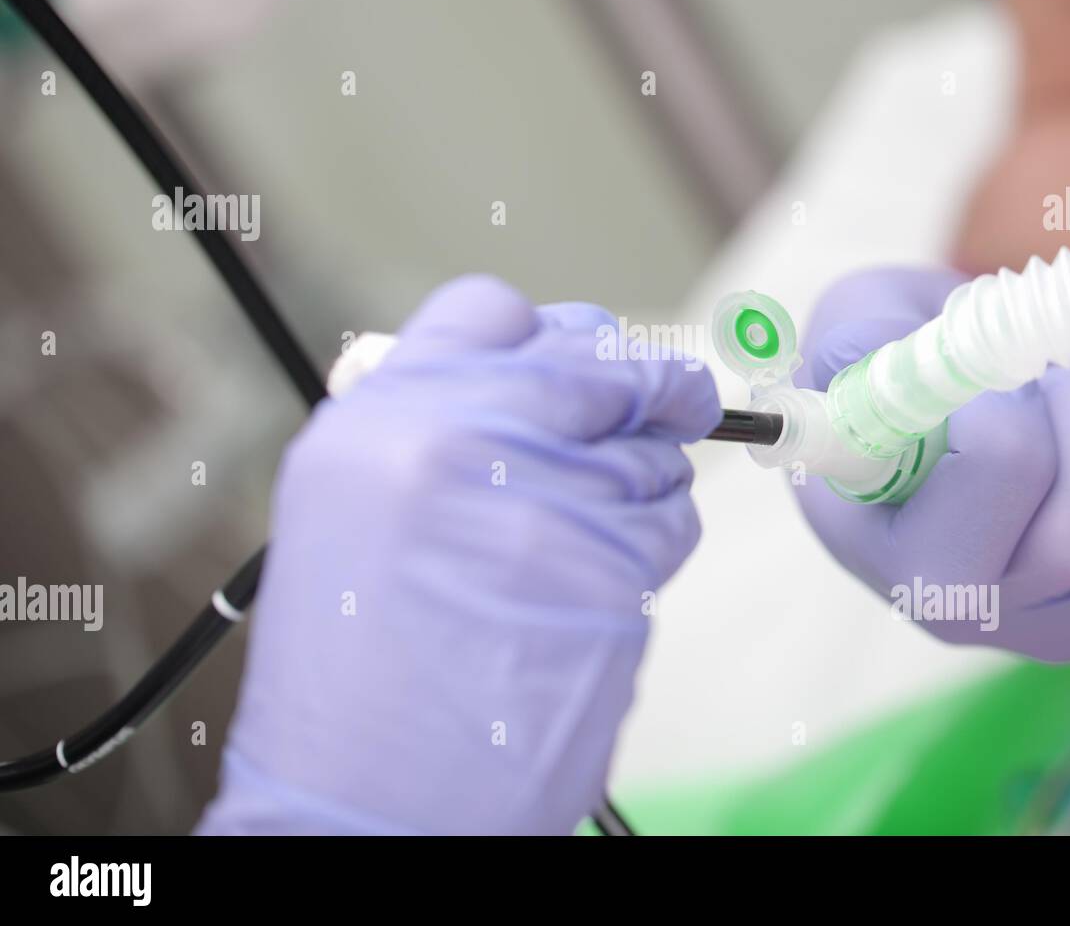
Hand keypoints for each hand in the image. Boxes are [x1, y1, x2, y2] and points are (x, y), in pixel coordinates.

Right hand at [197, 275, 719, 833]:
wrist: (365, 800)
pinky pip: (668, 525)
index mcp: (380, 419)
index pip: (492, 311)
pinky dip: (653, 545)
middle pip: (595, 365)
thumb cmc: (355, 671)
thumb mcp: (350, 512)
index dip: (551, 332)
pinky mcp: (608, 575)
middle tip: (678, 395)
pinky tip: (600, 586)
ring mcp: (540, 506)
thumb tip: (548, 377)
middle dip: (647, 383)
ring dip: (645, 480)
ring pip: (648, 450)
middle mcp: (459, 442)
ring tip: (589, 535)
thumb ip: (437, 426)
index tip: (585, 353)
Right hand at [794, 267, 1069, 661]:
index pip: (1003, 470)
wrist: (950, 422)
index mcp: (909, 564)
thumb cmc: (902, 377)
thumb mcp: (853, 339)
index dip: (1003, 402)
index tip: (975, 390)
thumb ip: (855, 343)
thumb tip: (881, 352)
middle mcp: (995, 621)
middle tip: (1055, 382)